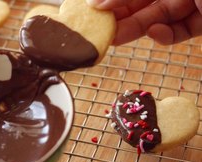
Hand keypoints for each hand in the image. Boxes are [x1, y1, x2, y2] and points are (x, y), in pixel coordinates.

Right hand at [86, 0, 201, 44]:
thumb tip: (98, 2)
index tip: (91, 9)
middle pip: (140, 3)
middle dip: (119, 16)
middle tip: (98, 28)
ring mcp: (189, 4)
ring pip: (156, 19)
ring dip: (134, 29)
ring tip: (115, 37)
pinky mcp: (200, 23)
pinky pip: (177, 31)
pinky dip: (165, 35)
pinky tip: (156, 32)